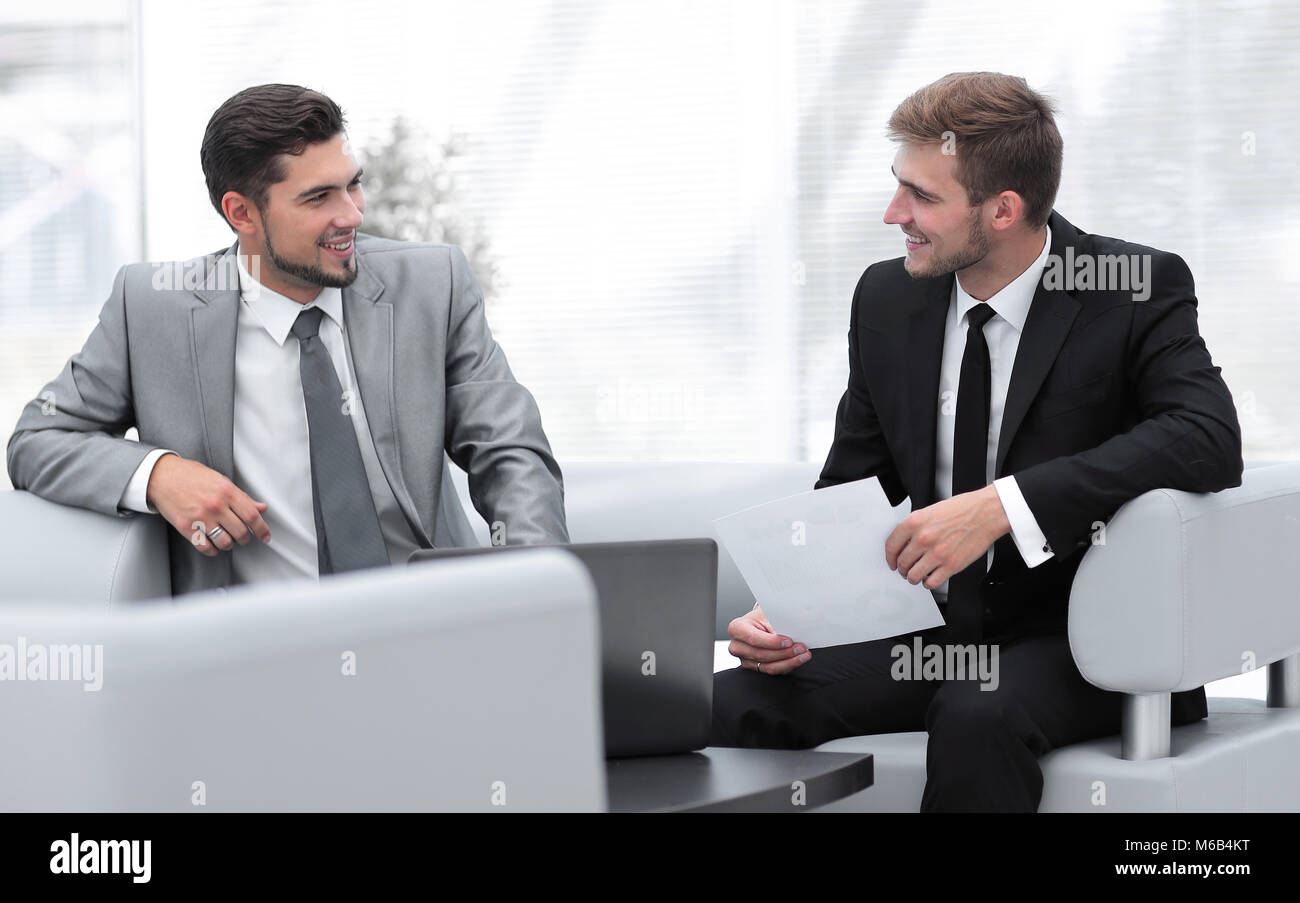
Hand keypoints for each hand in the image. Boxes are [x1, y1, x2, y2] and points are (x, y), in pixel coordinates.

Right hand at [146, 453, 271, 556]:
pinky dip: (213, 550)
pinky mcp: (186, 527)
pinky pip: (205, 547)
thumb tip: (261, 508)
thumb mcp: (221, 480)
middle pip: (241, 532)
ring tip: (227, 539)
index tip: (265, 536)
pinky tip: (213, 544)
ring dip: (229, 544)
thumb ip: (242, 496)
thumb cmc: (191, 476)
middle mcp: (215, 505)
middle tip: (244, 537)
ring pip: (225, 542)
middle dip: (245, 538)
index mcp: (227, 491)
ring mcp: (200, 517)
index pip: (252, 515)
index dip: (262, 529)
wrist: (161, 476)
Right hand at [727, 604, 810, 675]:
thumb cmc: (762, 616)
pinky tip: (797, 659)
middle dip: (784, 653)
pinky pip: (772, 670)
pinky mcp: (754, 667)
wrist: (759, 622)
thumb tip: (791, 634)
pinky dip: (787, 666)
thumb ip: (776, 624)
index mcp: (737, 628)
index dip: (773, 642)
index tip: (789, 641)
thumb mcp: (768, 614)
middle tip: (800, 647)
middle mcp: (737, 646)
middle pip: (762, 654)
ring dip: (789, 662)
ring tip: (803, 655)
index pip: (754, 638)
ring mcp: (744, 658)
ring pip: (768, 666)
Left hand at [885, 485, 1009, 588]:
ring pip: (913, 576)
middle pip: (902, 562)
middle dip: (902, 568)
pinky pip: (931, 583)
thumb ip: (915, 526)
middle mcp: (924, 538)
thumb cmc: (963, 509)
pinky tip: (930, 578)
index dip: (889, 557)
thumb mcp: (931, 510)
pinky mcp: (951, 565)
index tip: (892, 561)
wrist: (987, 513)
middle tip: (905, 569)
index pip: (891, 546)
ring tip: (917, 575)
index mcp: (915, 522)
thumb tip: (905, 542)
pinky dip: (928, 583)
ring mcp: (937, 553)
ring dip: (913, 577)